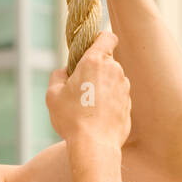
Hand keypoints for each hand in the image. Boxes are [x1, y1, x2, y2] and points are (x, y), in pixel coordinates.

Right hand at [45, 30, 130, 147]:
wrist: (94, 145)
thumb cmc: (72, 118)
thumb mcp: (53, 95)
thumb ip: (57, 77)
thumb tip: (64, 72)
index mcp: (95, 61)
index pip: (107, 36)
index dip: (100, 40)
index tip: (92, 49)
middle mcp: (114, 70)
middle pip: (107, 62)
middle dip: (96, 70)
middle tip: (80, 88)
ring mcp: (124, 88)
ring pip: (113, 81)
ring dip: (103, 88)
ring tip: (88, 108)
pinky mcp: (128, 105)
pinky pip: (117, 98)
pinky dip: (109, 104)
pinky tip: (97, 118)